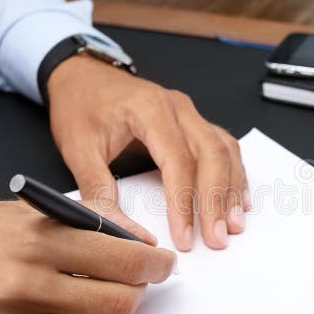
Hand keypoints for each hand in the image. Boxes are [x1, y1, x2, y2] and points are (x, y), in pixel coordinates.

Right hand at [0, 201, 175, 313]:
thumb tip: (135, 237)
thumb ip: (83, 221)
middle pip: (121, 301)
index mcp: (36, 238)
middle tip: (142, 281)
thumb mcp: (21, 211)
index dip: (155, 263)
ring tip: (111, 300)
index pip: (122, 257)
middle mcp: (30, 283)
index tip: (163, 262)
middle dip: (143, 292)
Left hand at [47, 55, 249, 250]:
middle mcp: (178, 107)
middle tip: (216, 239)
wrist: (82, 74)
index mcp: (150, 109)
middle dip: (216, 201)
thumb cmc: (80, 104)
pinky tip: (237, 198)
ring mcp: (190, 113)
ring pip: (225, 150)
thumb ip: (97, 190)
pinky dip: (233, 174)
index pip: (179, 161)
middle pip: (212, 155)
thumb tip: (118, 230)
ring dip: (231, 190)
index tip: (183, 237)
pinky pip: (224, 146)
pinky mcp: (193, 122)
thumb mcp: (77, 149)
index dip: (184, 203)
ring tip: (233, 225)